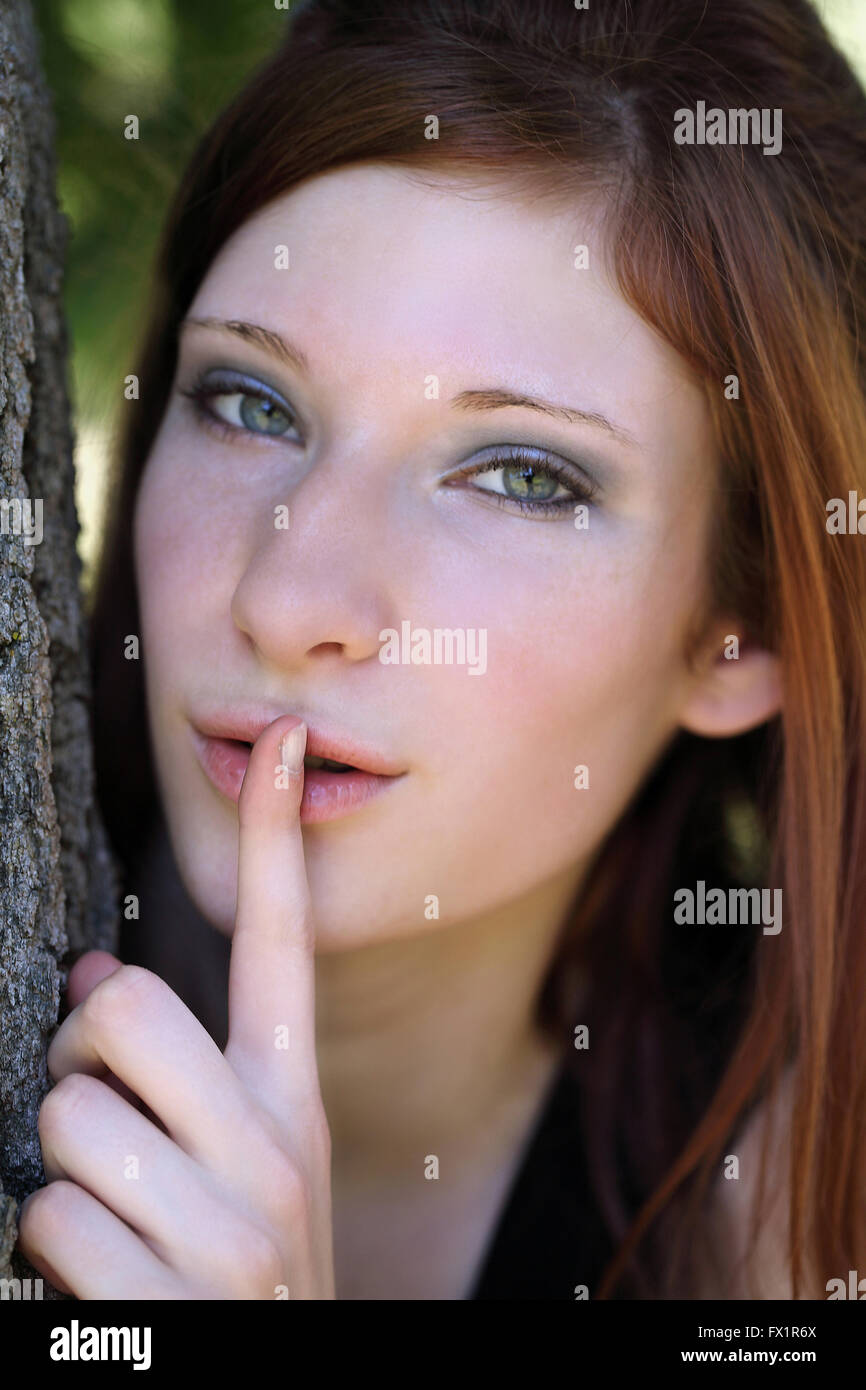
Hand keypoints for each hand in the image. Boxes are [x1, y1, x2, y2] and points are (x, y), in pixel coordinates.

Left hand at [16, 716, 334, 1298]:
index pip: (281, 946)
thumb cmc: (228, 1273)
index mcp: (289, 1103)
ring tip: (105, 1224)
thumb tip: (85, 970)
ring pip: (66, 1117)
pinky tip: (100, 1292)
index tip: (282, 737)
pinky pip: (46, 1216)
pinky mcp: (171, 1304)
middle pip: (123, 1006)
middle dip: (73, 1049)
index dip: (276, 838)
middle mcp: (274, 1151)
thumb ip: (172, 1073)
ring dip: (54, 1172)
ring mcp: (230, 1230)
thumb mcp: (229, 1169)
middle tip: (87, 1102)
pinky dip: (47, 1255)